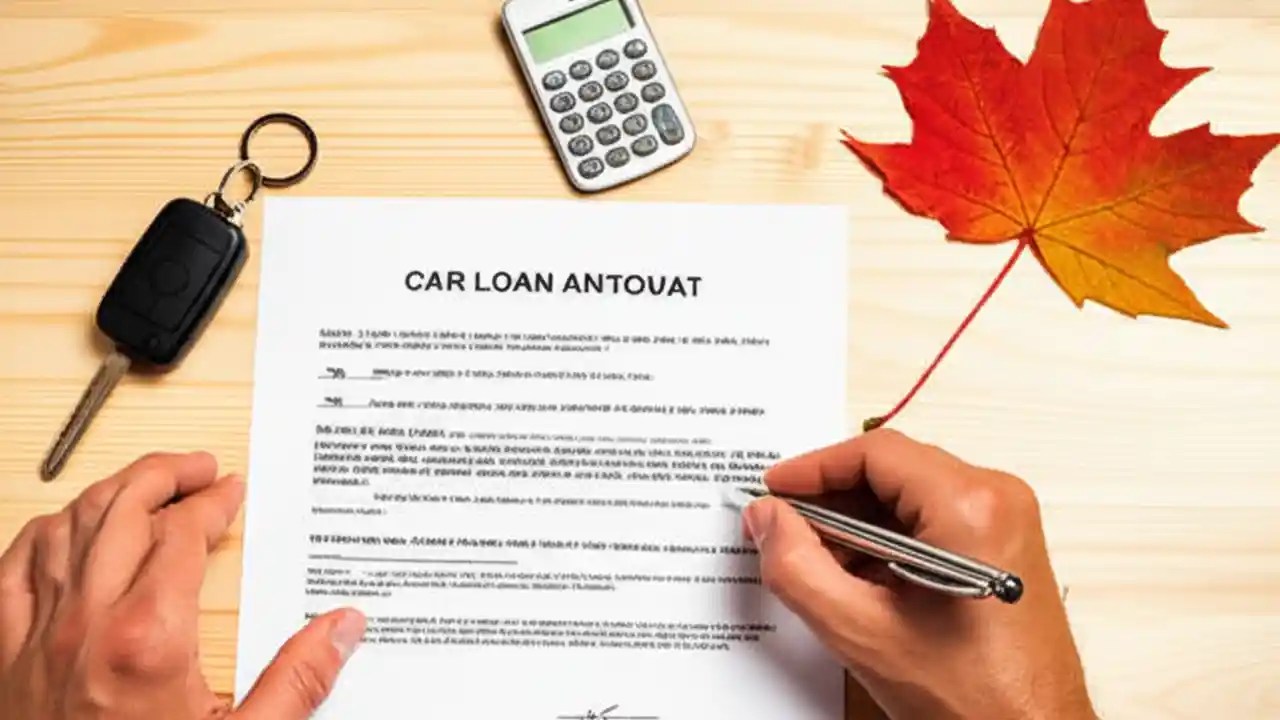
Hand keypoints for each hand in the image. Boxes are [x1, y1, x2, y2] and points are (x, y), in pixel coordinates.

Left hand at [0, 451, 364, 719]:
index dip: (213, 499)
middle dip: (162, 473)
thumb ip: (297, 681)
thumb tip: (344, 627)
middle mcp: (88, 623)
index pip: (182, 531)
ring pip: (65, 526)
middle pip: (120, 507)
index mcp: (151, 639)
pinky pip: (12, 569)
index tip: (232, 492)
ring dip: (106, 491)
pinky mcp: (5, 656)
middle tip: (196, 467)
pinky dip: (40, 535)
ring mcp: (37, 636)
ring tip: (141, 484)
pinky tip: (62, 530)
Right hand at [744, 429, 1094, 719]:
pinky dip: (886, 537)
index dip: (813, 467)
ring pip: (908, 493)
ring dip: (856, 520)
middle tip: (783, 526)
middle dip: (831, 497)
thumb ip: (798, 567)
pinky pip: (930, 517)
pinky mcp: (1002, 544)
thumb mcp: (863, 631)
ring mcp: (1005, 520)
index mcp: (971, 507)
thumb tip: (767, 518)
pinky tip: (856, 575)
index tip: (774, 489)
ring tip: (815, 560)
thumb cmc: (976, 698)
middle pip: (891, 468)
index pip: (875, 453)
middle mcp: (997, 500)